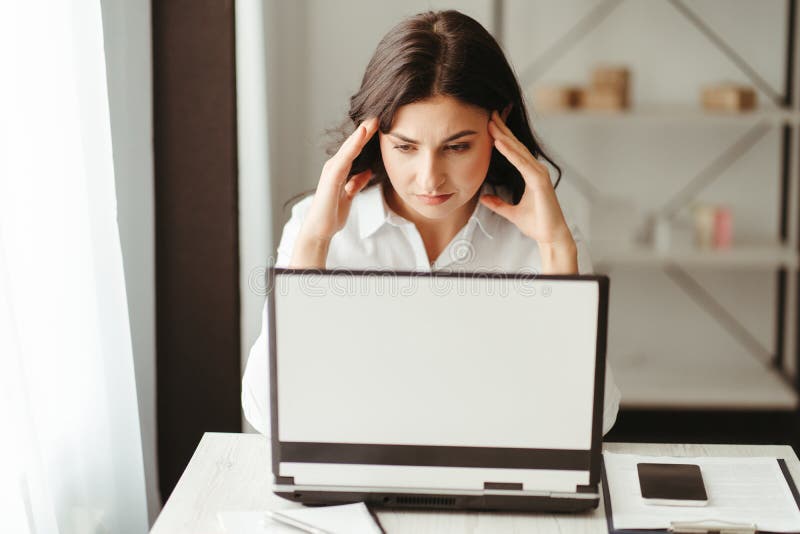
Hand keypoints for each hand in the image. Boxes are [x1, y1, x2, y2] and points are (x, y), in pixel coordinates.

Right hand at [298, 117, 378, 242]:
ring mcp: (331, 171)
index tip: (381, 123)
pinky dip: (353, 146)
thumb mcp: (349, 196)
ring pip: (348, 148)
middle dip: (366, 130)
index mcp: (340, 171)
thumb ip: (356, 183)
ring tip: (373, 120)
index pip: (356, 150)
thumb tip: (367, 172)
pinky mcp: (331, 178)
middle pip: (353, 145)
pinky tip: (361, 136)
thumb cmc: (331, 214)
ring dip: (360, 134)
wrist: (319, 230)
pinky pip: (344, 159)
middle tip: (379, 113)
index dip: (367, 136)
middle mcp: (334, 167)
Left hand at [480, 110, 576, 272]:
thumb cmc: (536, 223)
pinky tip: (499, 143)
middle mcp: (536, 170)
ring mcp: (539, 174)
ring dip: (504, 136)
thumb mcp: (511, 212)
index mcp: (531, 174)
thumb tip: (484, 197)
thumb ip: (498, 204)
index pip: (514, 151)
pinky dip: (510, 153)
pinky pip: (522, 164)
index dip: (502, 137)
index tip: (490, 124)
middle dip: (503, 129)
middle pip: (516, 146)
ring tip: (491, 123)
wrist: (550, 236)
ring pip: (519, 151)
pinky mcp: (540, 182)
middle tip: (490, 113)